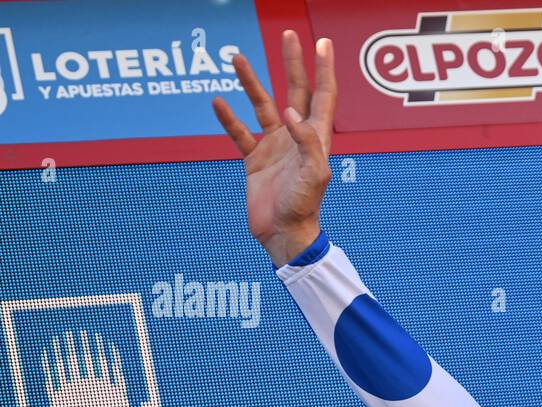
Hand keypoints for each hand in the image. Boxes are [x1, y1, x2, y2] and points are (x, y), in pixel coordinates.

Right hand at [212, 30, 335, 266]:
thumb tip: (289, 110)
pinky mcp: (255, 160)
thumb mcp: (314, 174)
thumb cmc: (304, 206)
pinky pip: (240, 133)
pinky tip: (217, 101)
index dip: (323, 69)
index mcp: (316, 137)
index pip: (322, 95)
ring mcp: (275, 146)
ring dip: (250, 82)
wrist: (284, 234)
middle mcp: (296, 136)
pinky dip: (228, 118)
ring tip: (236, 58)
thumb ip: (306, 141)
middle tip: (288, 36)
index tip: (321, 43)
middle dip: (293, 63)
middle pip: (295, 90)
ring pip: (262, 105)